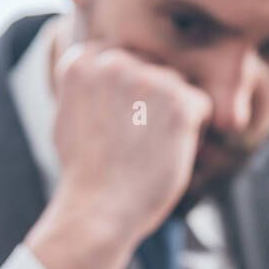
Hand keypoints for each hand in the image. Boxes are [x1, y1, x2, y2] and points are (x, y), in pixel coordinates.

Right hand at [26, 34, 212, 268]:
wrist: (98, 210)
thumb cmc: (84, 173)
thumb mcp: (67, 115)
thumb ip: (86, 83)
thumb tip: (98, 59)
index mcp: (82, 61)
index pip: (121, 58)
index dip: (124, 95)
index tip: (113, 126)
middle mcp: (114, 61)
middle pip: (151, 68)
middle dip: (149, 100)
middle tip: (132, 142)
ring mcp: (148, 80)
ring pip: (177, 85)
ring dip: (171, 115)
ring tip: (147, 150)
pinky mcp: (180, 103)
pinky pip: (201, 105)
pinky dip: (192, 132)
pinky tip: (167, 153)